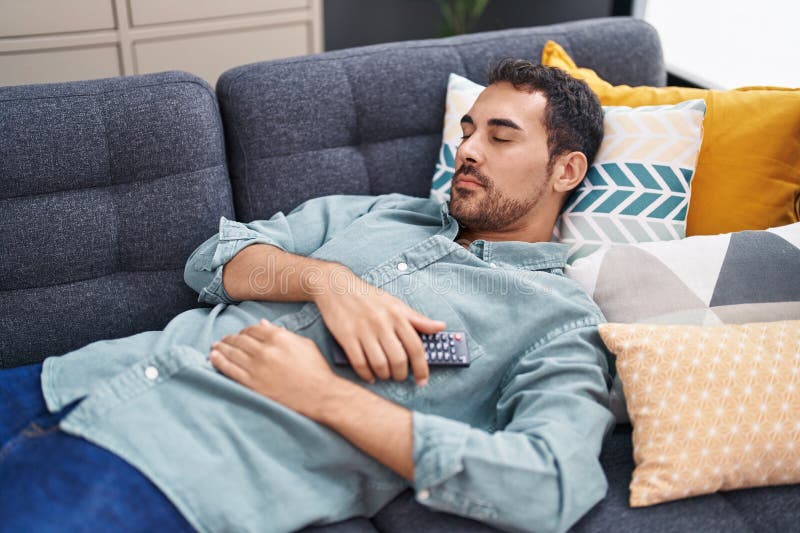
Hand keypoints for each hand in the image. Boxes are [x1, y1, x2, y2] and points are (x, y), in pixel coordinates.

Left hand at [209, 319, 339, 418]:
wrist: (320, 395)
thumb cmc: (316, 370)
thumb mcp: (303, 344)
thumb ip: (281, 332)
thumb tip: (263, 324)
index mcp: (278, 337)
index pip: (253, 329)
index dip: (245, 331)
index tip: (242, 335)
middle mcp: (264, 350)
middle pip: (240, 340)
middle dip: (230, 339)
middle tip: (223, 340)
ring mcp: (256, 367)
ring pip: (232, 353)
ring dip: (221, 348)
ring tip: (215, 347)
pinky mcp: (251, 383)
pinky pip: (229, 369)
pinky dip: (218, 362)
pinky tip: (212, 358)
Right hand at [313, 266, 444, 385]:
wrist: (337, 286)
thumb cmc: (368, 297)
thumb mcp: (396, 304)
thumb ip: (418, 319)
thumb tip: (441, 327)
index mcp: (397, 315)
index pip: (416, 347)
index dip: (422, 368)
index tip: (423, 380)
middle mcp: (382, 323)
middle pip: (398, 359)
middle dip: (401, 374)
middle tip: (400, 377)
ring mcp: (363, 330)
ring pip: (379, 364)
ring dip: (384, 375)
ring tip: (385, 375)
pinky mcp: (346, 336)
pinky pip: (359, 363)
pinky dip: (366, 374)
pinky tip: (370, 375)